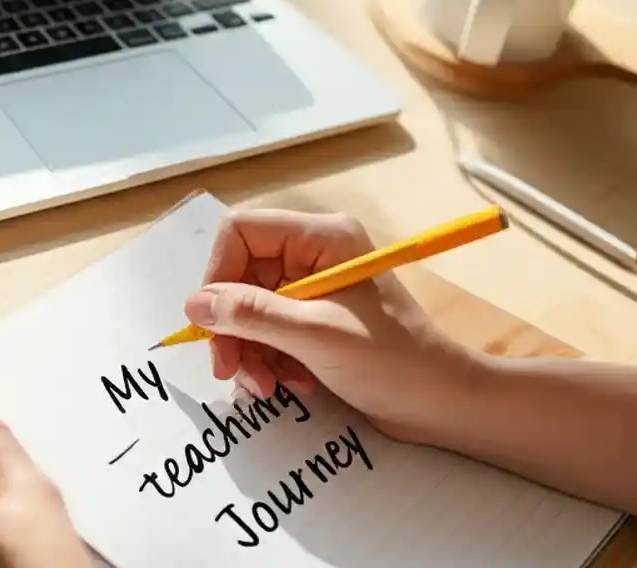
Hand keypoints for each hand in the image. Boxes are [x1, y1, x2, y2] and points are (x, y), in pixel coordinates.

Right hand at [182, 209, 484, 442]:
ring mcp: (314, 287)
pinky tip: (289, 384)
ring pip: (249, 307)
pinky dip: (268, 359)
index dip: (218, 274)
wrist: (442, 403)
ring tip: (264, 387)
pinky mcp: (316, 319)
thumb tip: (194, 305)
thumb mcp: (315, 336)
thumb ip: (251, 315)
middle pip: (240, 275)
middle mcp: (313, 253)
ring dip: (248, 350)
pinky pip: (268, 330)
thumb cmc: (392, 361)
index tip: (214, 322)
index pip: (241, 232)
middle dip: (232, 326)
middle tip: (229, 370)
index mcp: (321, 238)